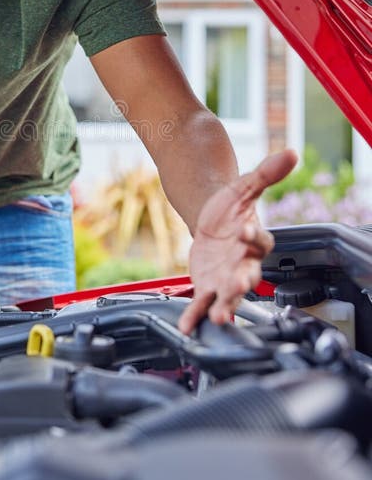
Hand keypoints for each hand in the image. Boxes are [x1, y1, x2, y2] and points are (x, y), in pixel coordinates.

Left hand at [178, 148, 298, 334]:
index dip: (253, 236)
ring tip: (219, 314)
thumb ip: (266, 173)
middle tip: (238, 284)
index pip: (260, 241)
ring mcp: (226, 278)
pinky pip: (202, 303)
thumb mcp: (244, 186)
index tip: (244, 230)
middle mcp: (243, 263)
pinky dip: (195, 315)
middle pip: (248, 275)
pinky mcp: (207, 286)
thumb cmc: (230, 206)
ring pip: (228, 294)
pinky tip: (187, 326)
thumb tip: (292, 153)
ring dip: (225, 304)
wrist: (208, 219)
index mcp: (254, 239)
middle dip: (243, 281)